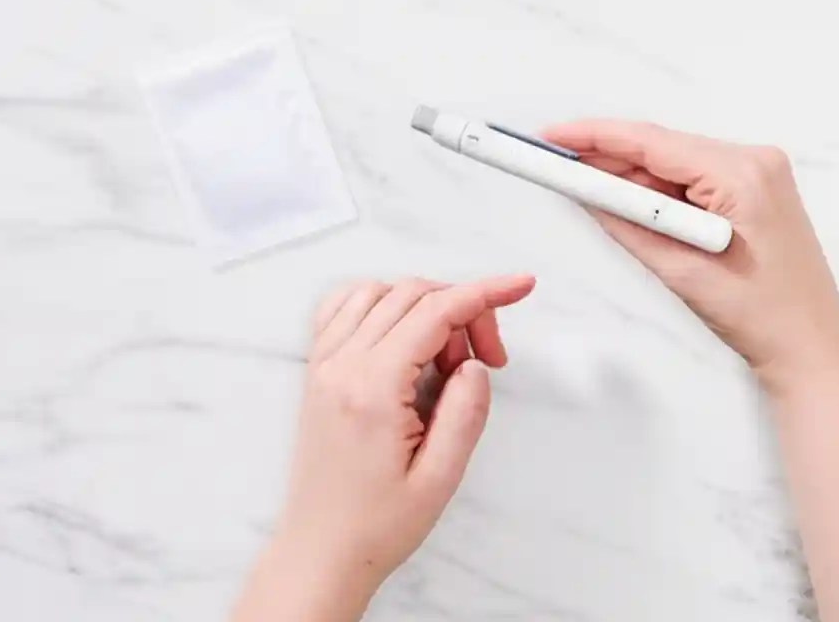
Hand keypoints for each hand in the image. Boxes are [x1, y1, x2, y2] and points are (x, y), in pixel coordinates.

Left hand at [233, 275, 535, 621]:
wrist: (321, 552)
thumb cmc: (378, 524)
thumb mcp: (440, 477)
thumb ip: (464, 411)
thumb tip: (474, 363)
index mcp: (372, 389)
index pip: (435, 312)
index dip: (485, 293)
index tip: (521, 285)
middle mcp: (340, 366)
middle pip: (412, 296)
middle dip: (463, 312)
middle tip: (488, 362)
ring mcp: (322, 364)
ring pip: (380, 292)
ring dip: (425, 308)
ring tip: (445, 361)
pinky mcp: (316, 371)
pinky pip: (345, 307)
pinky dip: (381, 304)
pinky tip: (405, 336)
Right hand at [542, 120, 838, 391]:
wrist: (811, 349)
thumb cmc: (761, 316)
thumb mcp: (681, 270)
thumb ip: (629, 222)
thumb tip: (587, 191)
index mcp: (743, 173)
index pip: (652, 143)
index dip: (595, 137)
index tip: (552, 137)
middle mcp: (755, 160)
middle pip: (663, 148)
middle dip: (608, 158)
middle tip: (557, 165)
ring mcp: (760, 174)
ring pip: (677, 164)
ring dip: (633, 177)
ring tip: (585, 188)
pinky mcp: (757, 191)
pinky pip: (696, 180)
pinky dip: (661, 190)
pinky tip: (630, 201)